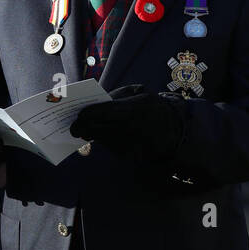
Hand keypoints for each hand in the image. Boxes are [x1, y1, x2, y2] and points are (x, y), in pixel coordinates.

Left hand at [70, 85, 184, 163]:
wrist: (173, 131)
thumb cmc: (152, 107)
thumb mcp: (138, 93)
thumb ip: (117, 96)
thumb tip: (95, 104)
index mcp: (129, 109)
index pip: (98, 113)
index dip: (84, 115)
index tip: (78, 116)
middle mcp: (127, 128)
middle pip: (95, 129)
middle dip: (82, 128)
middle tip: (74, 128)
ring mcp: (129, 144)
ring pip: (101, 140)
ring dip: (93, 136)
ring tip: (86, 131)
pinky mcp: (130, 156)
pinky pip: (111, 148)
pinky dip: (106, 143)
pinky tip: (104, 138)